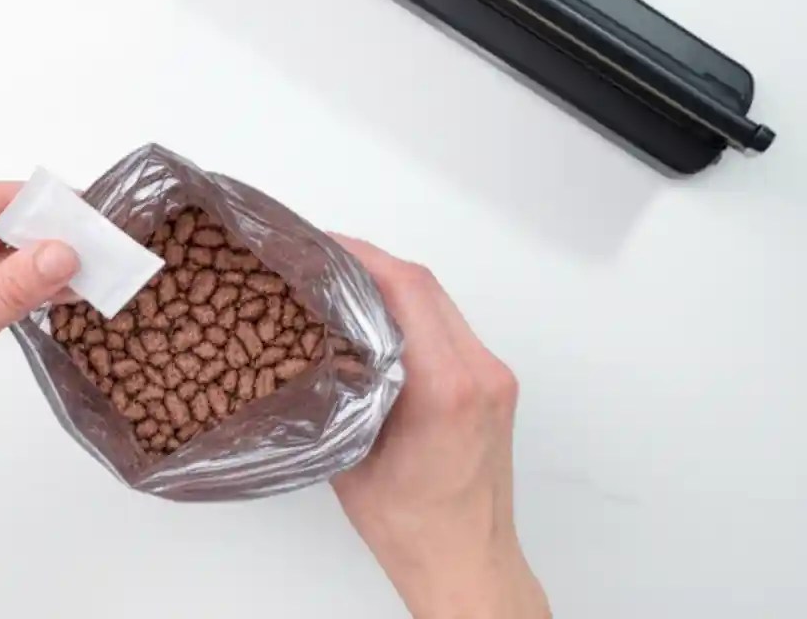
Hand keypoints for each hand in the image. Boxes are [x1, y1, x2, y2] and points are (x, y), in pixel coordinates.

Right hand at [332, 236, 547, 617]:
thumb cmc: (411, 527)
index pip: (409, 291)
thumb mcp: (351, 454)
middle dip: (373, 263)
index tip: (324, 244)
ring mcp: (494, 377)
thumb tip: (311, 344)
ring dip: (394, 285)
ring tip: (343, 283)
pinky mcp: (494, 385)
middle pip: (427, 287)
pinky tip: (377, 319)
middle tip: (323, 258)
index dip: (364, 257)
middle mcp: (481, 374)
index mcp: (448, 389)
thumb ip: (338, 392)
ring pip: (440, 303)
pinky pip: (451, 328)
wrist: (465, 561)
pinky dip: (413, 312)